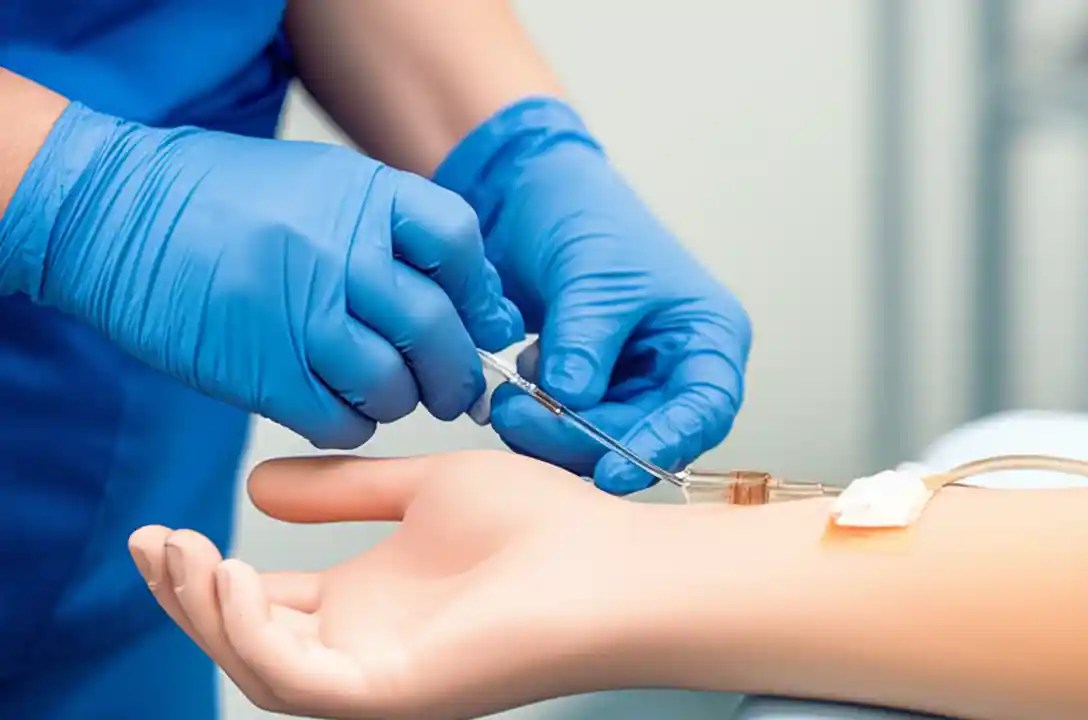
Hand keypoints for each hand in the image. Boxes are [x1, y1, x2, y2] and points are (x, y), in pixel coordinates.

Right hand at [0, 102, 522, 447]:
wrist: (115, 215)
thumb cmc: (226, 201)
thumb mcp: (324, 183)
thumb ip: (400, 232)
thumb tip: (480, 300)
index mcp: (362, 196)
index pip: (457, 244)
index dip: (477, 292)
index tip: (480, 319)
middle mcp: (339, 252)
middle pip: (435, 326)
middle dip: (458, 372)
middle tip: (459, 390)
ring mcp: (299, 314)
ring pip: (392, 385)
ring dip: (402, 400)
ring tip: (389, 393)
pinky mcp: (261, 371)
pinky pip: (340, 421)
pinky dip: (353, 424)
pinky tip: (342, 407)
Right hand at [127, 452, 649, 719]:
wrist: (613, 559)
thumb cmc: (544, 524)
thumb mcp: (421, 489)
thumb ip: (343, 491)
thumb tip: (259, 482)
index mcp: (366, 603)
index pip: (261, 601)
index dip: (202, 572)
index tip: (162, 530)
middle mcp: (363, 646)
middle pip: (244, 637)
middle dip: (185, 595)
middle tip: (150, 539)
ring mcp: (377, 676)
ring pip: (257, 667)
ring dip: (205, 613)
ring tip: (180, 552)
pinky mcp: (395, 691)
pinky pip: (298, 682)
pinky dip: (250, 634)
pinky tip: (229, 577)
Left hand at [435, 97, 751, 492]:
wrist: (529, 197)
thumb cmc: (585, 216)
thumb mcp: (592, 274)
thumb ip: (585, 339)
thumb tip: (572, 400)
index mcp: (706, 334)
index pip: (706, 408)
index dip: (663, 444)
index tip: (611, 468)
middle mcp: (677, 368)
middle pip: (647, 435)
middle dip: (585, 439)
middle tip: (523, 421)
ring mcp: (631, 382)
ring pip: (602, 440)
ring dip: (554, 433)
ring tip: (508, 404)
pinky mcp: (589, 389)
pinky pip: (569, 427)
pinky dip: (539, 419)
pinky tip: (515, 388)